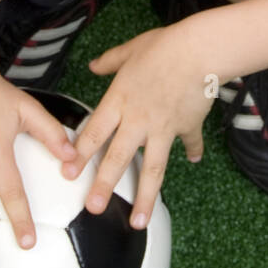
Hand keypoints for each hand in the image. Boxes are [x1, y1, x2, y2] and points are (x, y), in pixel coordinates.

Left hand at [62, 21, 214, 228]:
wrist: (200, 51)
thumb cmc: (165, 46)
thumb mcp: (131, 50)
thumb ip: (110, 61)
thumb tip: (93, 65)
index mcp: (120, 100)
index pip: (94, 133)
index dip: (79, 154)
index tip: (68, 175)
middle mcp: (138, 119)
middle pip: (117, 158)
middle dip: (104, 186)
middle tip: (93, 208)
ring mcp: (163, 127)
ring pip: (152, 168)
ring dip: (145, 197)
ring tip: (138, 221)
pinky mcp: (187, 126)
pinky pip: (189, 142)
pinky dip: (193, 151)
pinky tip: (193, 161)